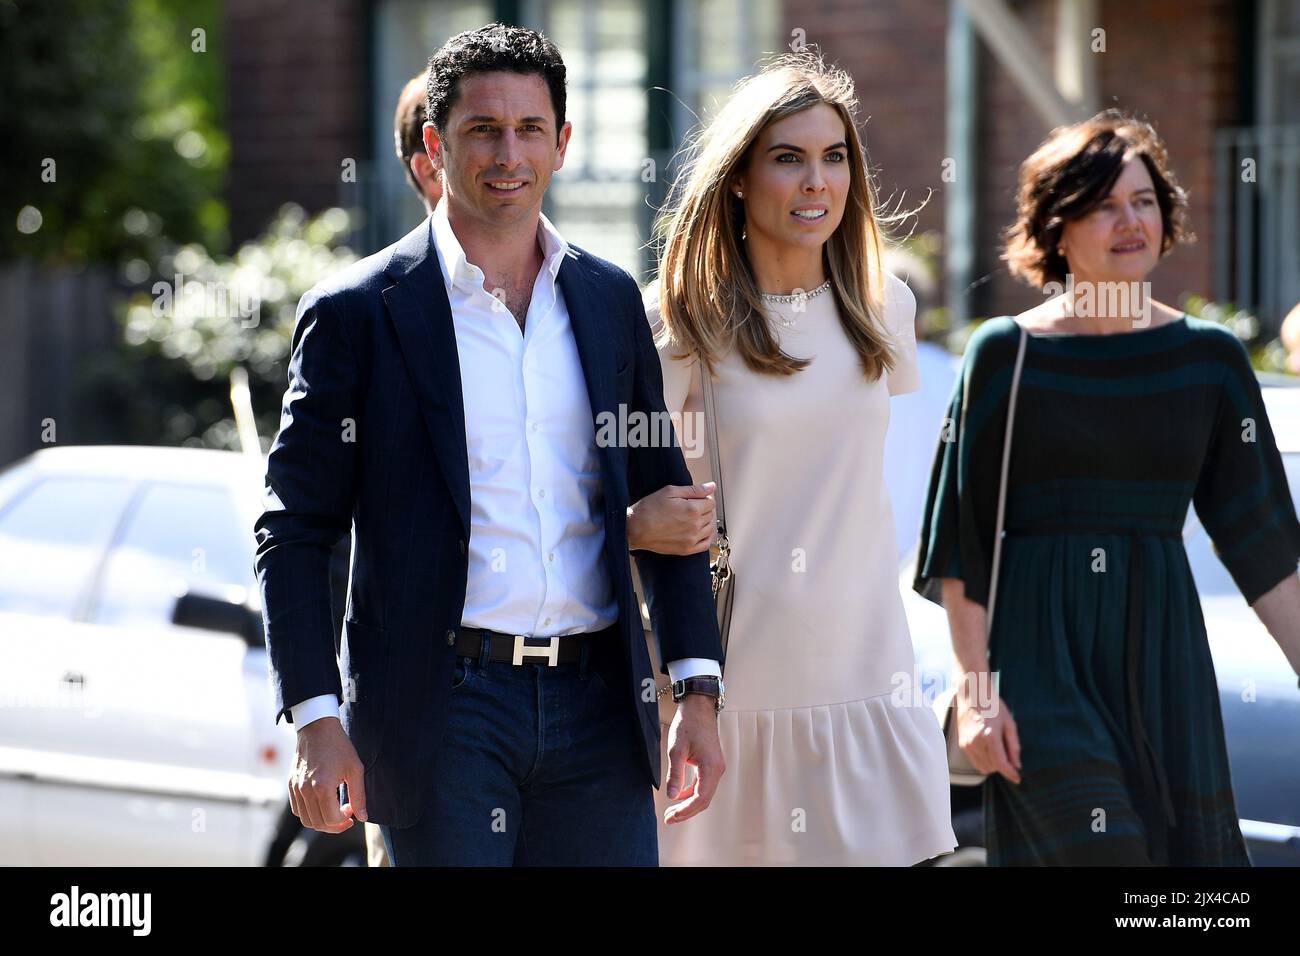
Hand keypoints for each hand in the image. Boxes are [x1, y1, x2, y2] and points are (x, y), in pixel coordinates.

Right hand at [288, 717, 367, 831]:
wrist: (317, 728)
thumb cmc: (339, 746)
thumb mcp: (355, 769)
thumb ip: (359, 796)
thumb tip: (362, 817)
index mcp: (322, 786)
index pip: (332, 819)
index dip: (345, 820)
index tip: (351, 810)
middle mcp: (305, 790)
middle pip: (318, 823)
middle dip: (335, 826)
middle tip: (346, 816)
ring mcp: (296, 788)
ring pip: (306, 820)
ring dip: (321, 822)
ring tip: (334, 812)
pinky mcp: (291, 784)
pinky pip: (297, 809)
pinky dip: (309, 814)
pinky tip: (321, 805)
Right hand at [627, 482, 715, 554]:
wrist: (635, 529)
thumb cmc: (649, 509)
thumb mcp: (670, 492)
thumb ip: (694, 490)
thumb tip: (711, 487)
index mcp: (693, 510)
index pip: (711, 502)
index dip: (705, 498)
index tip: (697, 498)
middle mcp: (695, 525)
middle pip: (711, 514)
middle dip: (704, 509)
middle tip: (692, 506)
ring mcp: (692, 539)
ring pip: (710, 528)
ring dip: (706, 521)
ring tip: (693, 518)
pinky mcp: (687, 549)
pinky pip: (706, 544)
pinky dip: (707, 536)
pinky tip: (701, 531)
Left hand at [663, 693, 724, 823]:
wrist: (698, 707)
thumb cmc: (688, 724)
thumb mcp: (676, 749)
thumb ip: (675, 774)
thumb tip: (672, 796)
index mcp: (711, 768)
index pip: (701, 798)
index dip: (686, 811)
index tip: (671, 816)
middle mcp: (717, 770)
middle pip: (704, 800)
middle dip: (686, 811)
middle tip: (669, 818)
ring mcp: (715, 767)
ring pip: (704, 793)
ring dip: (688, 803)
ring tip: (671, 810)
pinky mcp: (711, 764)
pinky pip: (702, 785)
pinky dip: (691, 792)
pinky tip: (678, 795)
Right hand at [955, 683, 1021, 784]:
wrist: (972, 694)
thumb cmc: (992, 705)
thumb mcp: (1009, 723)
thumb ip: (1013, 746)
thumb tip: (1017, 764)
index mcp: (990, 736)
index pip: (1001, 764)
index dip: (1010, 774)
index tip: (1017, 778)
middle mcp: (976, 742)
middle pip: (992, 768)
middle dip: (1002, 767)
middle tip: (1009, 757)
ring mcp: (967, 744)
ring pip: (982, 768)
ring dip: (992, 765)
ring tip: (998, 751)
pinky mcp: (962, 744)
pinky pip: (974, 761)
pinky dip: (983, 760)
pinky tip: (989, 749)